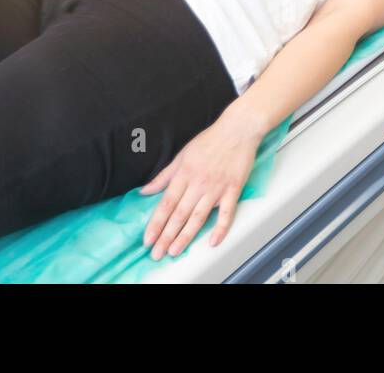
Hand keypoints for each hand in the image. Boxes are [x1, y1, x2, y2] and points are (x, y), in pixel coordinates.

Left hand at [139, 111, 266, 259]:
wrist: (238, 129)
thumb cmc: (211, 140)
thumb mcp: (182, 155)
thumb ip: (164, 176)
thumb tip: (145, 191)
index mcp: (184, 174)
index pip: (166, 204)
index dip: (155, 224)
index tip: (148, 239)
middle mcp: (198, 184)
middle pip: (179, 215)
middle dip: (166, 236)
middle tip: (157, 254)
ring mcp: (216, 188)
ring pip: (198, 217)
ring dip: (185, 236)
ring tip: (175, 251)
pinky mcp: (233, 190)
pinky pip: (226, 213)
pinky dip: (220, 228)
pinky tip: (213, 241)